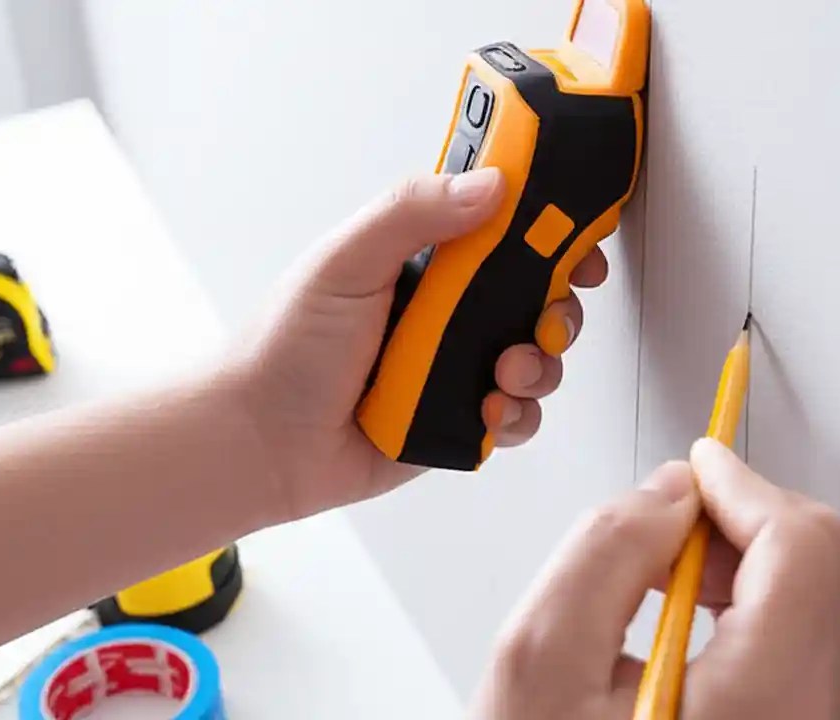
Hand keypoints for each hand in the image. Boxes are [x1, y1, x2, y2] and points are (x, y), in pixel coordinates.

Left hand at [229, 167, 607, 519]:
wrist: (260, 445)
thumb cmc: (284, 347)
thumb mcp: (345, 262)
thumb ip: (412, 214)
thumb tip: (491, 184)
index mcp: (426, 260)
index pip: (506, 229)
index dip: (552, 230)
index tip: (579, 239)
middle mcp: (450, 310)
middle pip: (539, 295)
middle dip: (558, 307)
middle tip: (544, 318)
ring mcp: (458, 366)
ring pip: (538, 357)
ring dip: (540, 365)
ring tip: (504, 373)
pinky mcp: (460, 420)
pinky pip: (518, 415)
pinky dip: (518, 414)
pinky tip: (489, 411)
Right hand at [470, 439, 839, 718]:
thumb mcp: (538, 668)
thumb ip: (602, 554)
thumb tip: (666, 497)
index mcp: (765, 706)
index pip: (801, 549)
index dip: (743, 486)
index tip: (701, 465)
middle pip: (815, 572)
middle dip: (736, 524)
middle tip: (667, 523)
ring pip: (810, 607)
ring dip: (738, 566)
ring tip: (659, 578)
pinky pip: (798, 647)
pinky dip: (746, 610)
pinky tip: (683, 619)